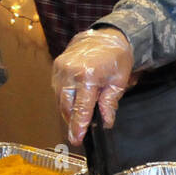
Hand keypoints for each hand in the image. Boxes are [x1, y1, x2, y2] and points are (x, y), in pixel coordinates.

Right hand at [52, 27, 133, 145]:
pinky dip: (65, 100)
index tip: (77, 138)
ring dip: (67, 112)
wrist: (106, 36)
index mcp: (88, 76)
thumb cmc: (116, 58)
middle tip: (76, 136)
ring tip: (76, 122)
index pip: (81, 107)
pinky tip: (72, 106)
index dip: (78, 125)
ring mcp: (60, 69)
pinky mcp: (56, 67)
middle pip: (67, 105)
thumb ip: (110, 102)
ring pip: (60, 99)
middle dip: (71, 122)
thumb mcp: (119, 81)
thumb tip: (106, 121)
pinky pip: (58, 90)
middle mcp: (70, 72)